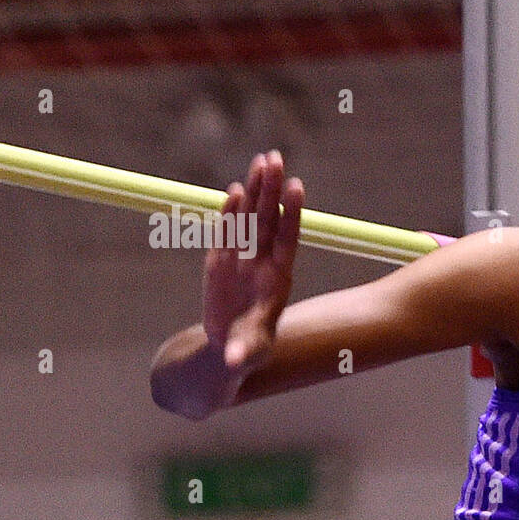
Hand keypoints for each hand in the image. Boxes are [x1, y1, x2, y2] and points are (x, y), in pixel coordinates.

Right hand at [203, 150, 303, 370]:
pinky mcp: (221, 262)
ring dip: (255, 191)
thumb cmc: (247, 353)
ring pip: (251, 219)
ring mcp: (242, 260)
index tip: (298, 187)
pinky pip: (227, 231)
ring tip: (262, 160)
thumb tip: (235, 361)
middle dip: (272, 189)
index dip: (292, 214)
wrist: (229, 351)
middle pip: (269, 220)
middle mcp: (261, 265)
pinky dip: (229, 212)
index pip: (287, 240)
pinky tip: (234, 190)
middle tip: (276, 157)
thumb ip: (243, 353)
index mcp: (276, 281)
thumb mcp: (248, 355)